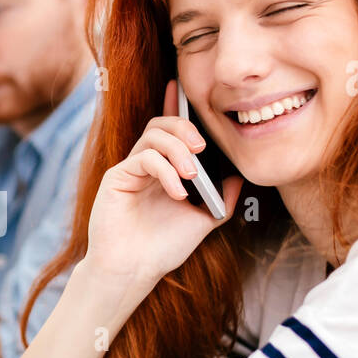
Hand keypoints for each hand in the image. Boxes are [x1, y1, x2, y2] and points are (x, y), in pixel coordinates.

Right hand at [83, 79, 242, 296]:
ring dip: (178, 149)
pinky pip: (144, 157)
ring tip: (191, 175)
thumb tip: (240, 177)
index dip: (174, 106)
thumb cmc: (162, 249)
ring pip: (153, 135)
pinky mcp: (117, 178)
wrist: (134, 270)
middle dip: (185, 127)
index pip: (169, 131)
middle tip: (202, 147)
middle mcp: (145, 166)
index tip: (181, 86)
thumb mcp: (203, 221)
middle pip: (161, 124)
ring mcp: (130, 170)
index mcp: (163, 170)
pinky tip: (176, 192)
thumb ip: (222, 199)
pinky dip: (165, 170)